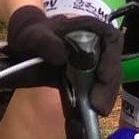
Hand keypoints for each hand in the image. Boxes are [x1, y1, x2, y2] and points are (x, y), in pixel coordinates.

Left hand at [5, 5, 123, 113]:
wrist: (24, 45)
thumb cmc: (33, 34)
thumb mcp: (34, 35)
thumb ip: (45, 42)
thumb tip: (61, 57)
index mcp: (90, 28)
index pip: (112, 39)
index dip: (112, 58)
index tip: (103, 76)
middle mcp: (98, 44)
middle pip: (113, 64)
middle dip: (108, 86)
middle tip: (99, 106)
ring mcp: (96, 61)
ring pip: (109, 79)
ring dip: (105, 96)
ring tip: (97, 110)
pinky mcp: (90, 77)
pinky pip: (99, 88)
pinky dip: (97, 99)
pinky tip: (90, 111)